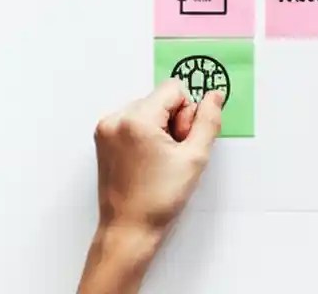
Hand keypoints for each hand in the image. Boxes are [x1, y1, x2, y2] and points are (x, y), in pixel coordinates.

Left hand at [78, 80, 222, 293]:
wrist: (129, 229)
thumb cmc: (158, 199)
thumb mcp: (195, 157)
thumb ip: (208, 120)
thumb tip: (214, 96)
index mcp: (135, 119)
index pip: (175, 89)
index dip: (187, 114)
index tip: (181, 141)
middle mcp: (115, 119)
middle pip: (161, 99)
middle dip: (173, 121)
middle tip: (172, 154)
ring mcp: (106, 129)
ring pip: (149, 110)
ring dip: (160, 128)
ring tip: (159, 160)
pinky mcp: (103, 139)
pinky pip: (134, 121)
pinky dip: (146, 135)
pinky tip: (148, 160)